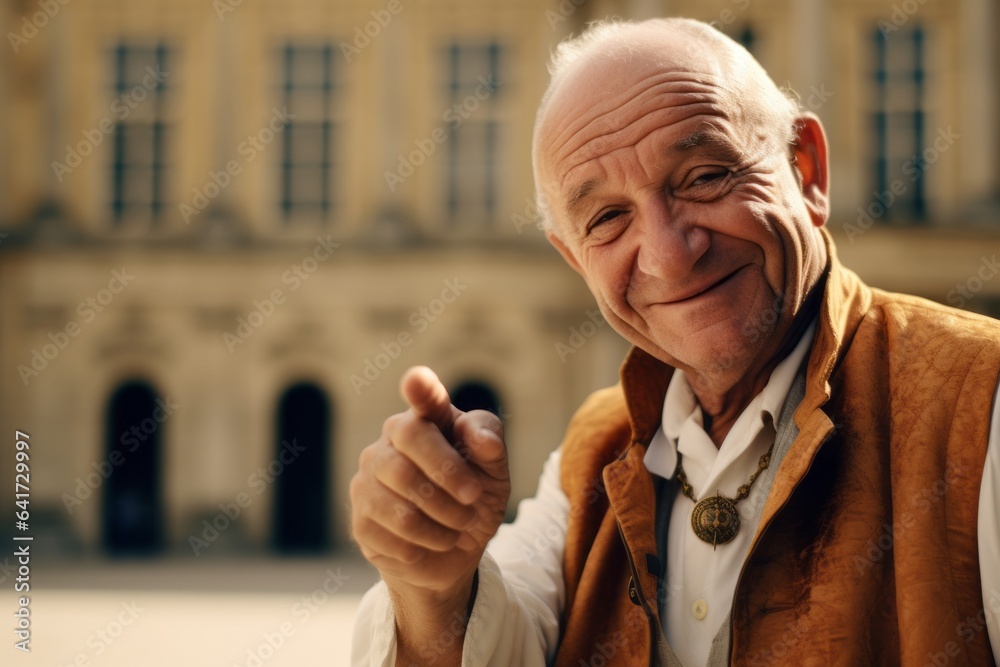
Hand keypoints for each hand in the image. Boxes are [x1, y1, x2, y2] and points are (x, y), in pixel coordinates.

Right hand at [350, 366, 509, 623]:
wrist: (454, 551)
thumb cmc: (472, 498)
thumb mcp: (494, 471)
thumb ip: (490, 446)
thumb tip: (484, 441)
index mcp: (424, 421)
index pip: (422, 397)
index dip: (420, 388)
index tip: (418, 380)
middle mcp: (388, 443)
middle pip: (412, 445)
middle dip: (450, 477)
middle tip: (474, 500)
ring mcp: (367, 481)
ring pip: (400, 498)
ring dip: (442, 520)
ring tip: (458, 526)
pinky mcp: (360, 521)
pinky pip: (390, 534)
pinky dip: (424, 545)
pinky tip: (432, 543)